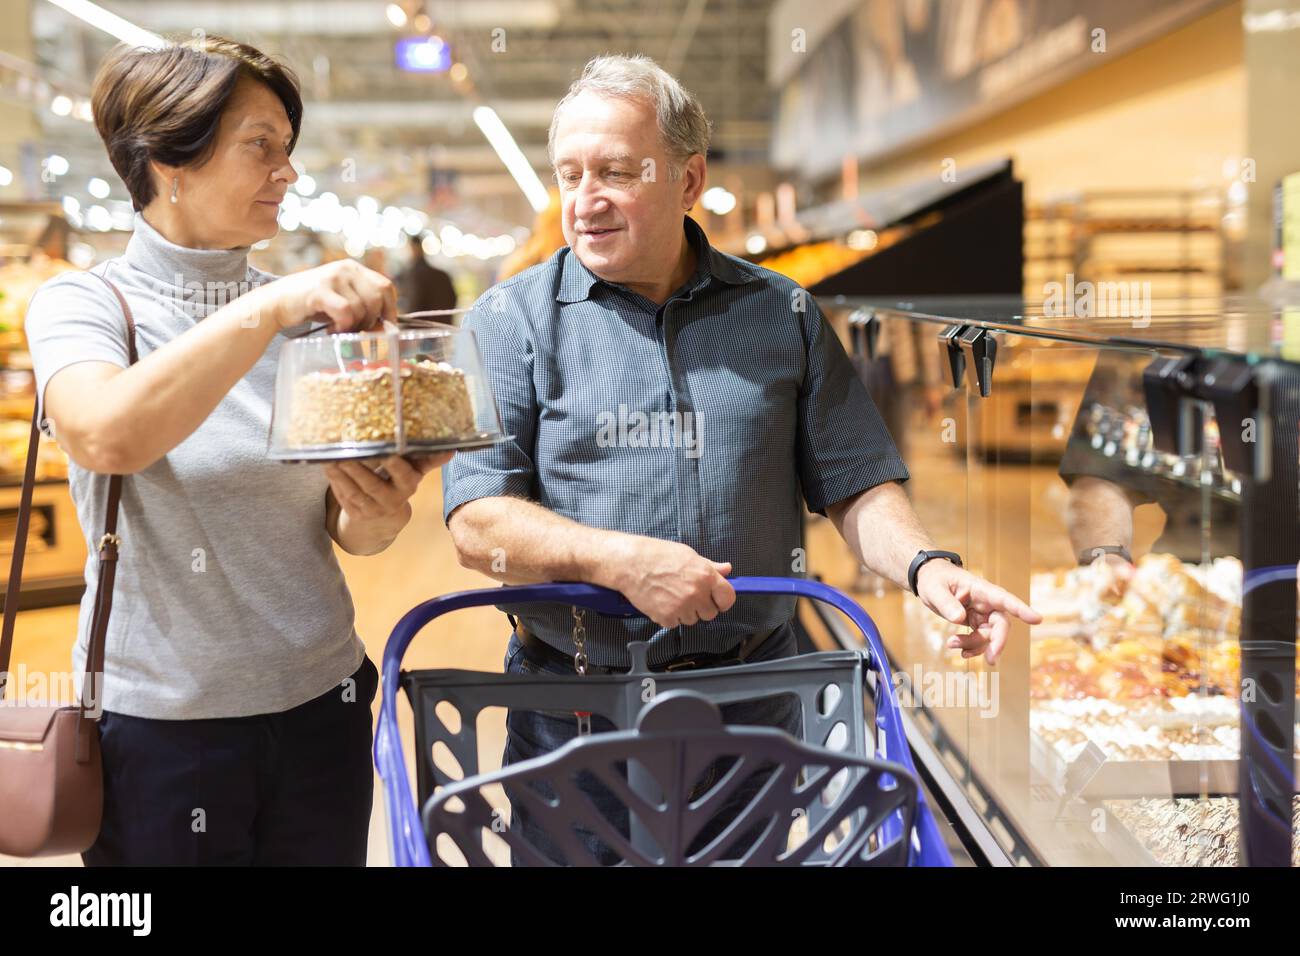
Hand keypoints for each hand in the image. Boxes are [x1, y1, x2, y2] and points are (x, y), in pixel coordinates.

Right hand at [254, 259, 396, 331]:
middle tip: (355, 330)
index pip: (386, 287)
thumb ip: (365, 308)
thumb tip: (388, 328)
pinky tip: (332, 329)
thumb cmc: (314, 306)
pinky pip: (346, 312)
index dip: (390, 309)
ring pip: (362, 308)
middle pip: (378, 298)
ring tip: (339, 329)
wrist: (277, 302)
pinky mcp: (320, 290)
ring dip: (354, 326)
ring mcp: (333, 277)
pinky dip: (343, 325)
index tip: (386, 327)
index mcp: (354, 269)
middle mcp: (346, 269)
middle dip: (371, 321)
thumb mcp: (343, 300)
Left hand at [324, 452, 451, 523]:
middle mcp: (391, 500)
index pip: (403, 476)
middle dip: (359, 469)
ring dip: (341, 475)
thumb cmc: (399, 483)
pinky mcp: (355, 513)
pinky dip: (334, 482)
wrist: (384, 518)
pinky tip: (327, 467)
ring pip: (354, 492)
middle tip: (346, 452)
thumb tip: (451, 448)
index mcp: (407, 486)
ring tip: (330, 457)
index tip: (386, 452)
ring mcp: (371, 509)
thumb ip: (428, 458)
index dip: (395, 466)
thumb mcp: (415, 472)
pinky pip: (343, 497)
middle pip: (373, 485)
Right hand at [608, 536, 735, 628]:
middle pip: (710, 614)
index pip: (728, 598)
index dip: (723, 600)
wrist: (630, 564)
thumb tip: (727, 569)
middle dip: (702, 607)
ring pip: (692, 620)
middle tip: (688, 595)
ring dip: (685, 612)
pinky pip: (675, 624)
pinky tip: (661, 601)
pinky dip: (669, 617)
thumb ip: (710, 566)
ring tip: (671, 595)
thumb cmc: (657, 555)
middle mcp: (696, 594)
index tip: (717, 600)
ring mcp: (681, 608)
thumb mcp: (688, 555)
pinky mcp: (666, 618)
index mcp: (705, 576)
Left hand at [914, 559, 1042, 665]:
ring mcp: (982, 613)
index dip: (1021, 609)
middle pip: (1001, 624)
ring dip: (974, 645)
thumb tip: (960, 619)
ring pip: (990, 635)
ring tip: (951, 644)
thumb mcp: (934, 589)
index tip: (1037, 619)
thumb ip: (946, 603)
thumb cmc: (934, 579)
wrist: (928, 580)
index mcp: (980, 589)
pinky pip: (981, 639)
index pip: (1004, 599)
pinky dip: (971, 647)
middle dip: (997, 642)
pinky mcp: (976, 621)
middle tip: (991, 660)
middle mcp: (986, 602)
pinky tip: (959, 649)